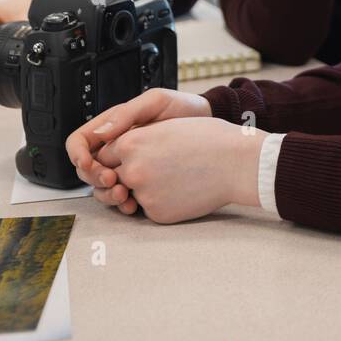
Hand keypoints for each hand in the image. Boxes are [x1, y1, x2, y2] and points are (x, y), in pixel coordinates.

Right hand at [67, 87, 212, 205]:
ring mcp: (129, 167)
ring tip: (125, 194)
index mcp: (113, 127)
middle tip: (113, 180)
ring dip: (107, 195)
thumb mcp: (157, 101)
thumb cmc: (185, 109)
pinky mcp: (142, 183)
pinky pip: (123, 197)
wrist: (210, 127)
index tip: (88, 163)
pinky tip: (134, 204)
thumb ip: (127, 114)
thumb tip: (100, 132)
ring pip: (103, 187)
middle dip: (94, 178)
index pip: (80, 142)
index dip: (78, 154)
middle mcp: (117, 149)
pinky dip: (123, 204)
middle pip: (87, 170)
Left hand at [92, 117, 267, 222]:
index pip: (105, 154)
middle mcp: (132, 169)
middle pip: (111, 177)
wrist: (236, 162)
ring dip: (139, 190)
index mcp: (132, 142)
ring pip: (129, 194)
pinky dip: (160, 201)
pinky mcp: (157, 213)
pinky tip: (180, 190)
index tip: (131, 155)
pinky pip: (148, 208)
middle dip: (124, 175)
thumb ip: (137, 138)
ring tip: (167, 178)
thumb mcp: (166, 127)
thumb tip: (118, 152)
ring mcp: (144, 194)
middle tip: (150, 169)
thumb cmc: (208, 138)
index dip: (118, 155)